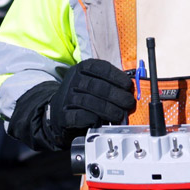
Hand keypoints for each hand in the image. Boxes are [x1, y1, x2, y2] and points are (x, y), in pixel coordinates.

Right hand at [17, 59, 134, 151]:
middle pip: (97, 86)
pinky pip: (79, 116)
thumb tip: (131, 92)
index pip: (101, 68)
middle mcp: (73, 80)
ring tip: (120, 115)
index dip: (117, 77)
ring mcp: (66, 97)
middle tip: (129, 103)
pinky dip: (92, 119)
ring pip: (89, 102)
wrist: (58, 111)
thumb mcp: (94, 83)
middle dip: (116, 96)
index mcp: (82, 68)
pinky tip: (100, 121)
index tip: (128, 86)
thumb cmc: (82, 96)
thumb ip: (110, 84)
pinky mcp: (63, 115)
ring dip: (108, 109)